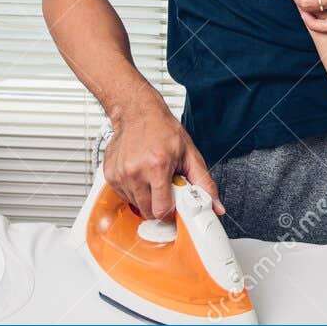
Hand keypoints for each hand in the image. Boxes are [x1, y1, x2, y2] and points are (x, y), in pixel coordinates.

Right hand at [102, 95, 223, 221]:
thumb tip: (215, 205)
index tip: (176, 208)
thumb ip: (204, 182)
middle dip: (159, 206)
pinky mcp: (110, 175)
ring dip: (147, 197)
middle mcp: (136, 172)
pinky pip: (124, 195)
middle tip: (166, 189)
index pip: (162, 210)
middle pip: (148, 211)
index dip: (172, 213)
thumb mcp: (189, 153)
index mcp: (157, 166)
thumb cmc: (162, 129)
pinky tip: (140, 174)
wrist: (137, 112)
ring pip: (136, 205)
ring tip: (153, 178)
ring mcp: (120, 174)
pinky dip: (134, 190)